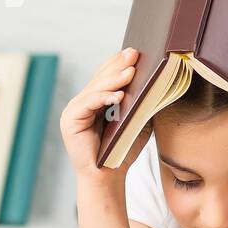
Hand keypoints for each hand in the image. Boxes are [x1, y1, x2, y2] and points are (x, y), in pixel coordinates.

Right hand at [60, 48, 151, 185]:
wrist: (109, 177)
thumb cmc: (123, 151)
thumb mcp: (137, 121)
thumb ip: (141, 102)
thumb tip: (157, 81)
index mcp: (96, 100)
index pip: (107, 76)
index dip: (119, 63)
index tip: (135, 51)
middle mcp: (83, 102)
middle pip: (101, 78)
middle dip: (118, 66)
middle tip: (133, 54)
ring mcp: (74, 111)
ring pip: (95, 89)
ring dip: (113, 80)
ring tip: (130, 72)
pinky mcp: (69, 121)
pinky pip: (87, 105)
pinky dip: (102, 99)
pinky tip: (117, 96)